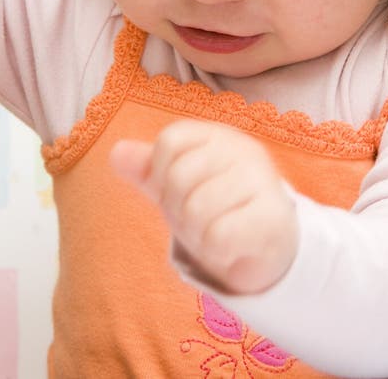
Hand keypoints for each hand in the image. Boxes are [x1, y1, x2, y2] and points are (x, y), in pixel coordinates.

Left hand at [110, 120, 298, 294]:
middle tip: (199, 220)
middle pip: (179, 177)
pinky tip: (230, 247)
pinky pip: (219, 236)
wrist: (270, 246)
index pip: (169, 141)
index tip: (179, 193)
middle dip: (178, 210)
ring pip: (197, 209)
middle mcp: (243, 150)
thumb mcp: (179, 186)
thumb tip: (115, 153)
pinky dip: (215, 251)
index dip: (161, 174)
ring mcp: (261, 180)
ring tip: (215, 233)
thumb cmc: (218, 209)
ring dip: (197, 235)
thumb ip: (149, 169)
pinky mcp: (272, 216)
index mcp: (218, 136)